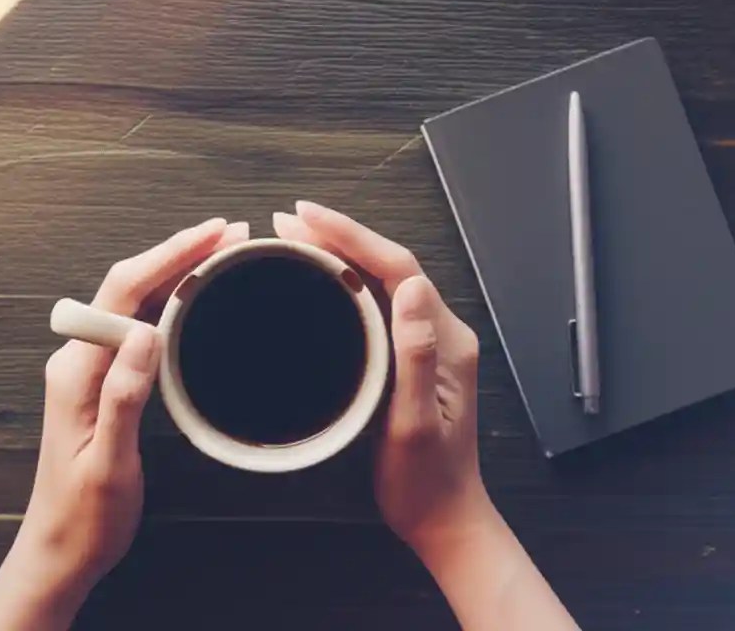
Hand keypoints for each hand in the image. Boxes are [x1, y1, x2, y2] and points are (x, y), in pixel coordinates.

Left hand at [0, 217, 248, 630]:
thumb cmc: (83, 517)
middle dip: (179, 253)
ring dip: (176, 274)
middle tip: (231, 235)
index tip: (212, 235)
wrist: (59, 552)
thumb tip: (145, 332)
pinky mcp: (100, 383)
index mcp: (76, 371)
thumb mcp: (110, 462)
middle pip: (129, 286)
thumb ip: (124, 396)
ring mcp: (88, 369)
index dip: (169, 255)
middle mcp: (77, 360)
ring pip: (134, 303)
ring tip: (221, 254)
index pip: (123, 291)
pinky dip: (169, 304)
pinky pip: (136, 328)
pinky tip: (194, 299)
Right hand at [273, 201, 485, 556]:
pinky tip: (322, 281)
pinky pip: (379, 304)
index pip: (398, 267)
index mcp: (446, 340)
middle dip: (340, 236)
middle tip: (288, 222)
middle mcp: (442, 332)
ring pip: (383, 280)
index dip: (352, 235)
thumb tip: (409, 289)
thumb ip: (414, 356)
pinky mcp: (413, 356)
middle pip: (390, 265)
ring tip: (297, 239)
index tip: (308, 217)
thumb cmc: (426, 481)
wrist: (443, 517)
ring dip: (342, 254)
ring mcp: (428, 343)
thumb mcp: (414, 423)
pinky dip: (347, 282)